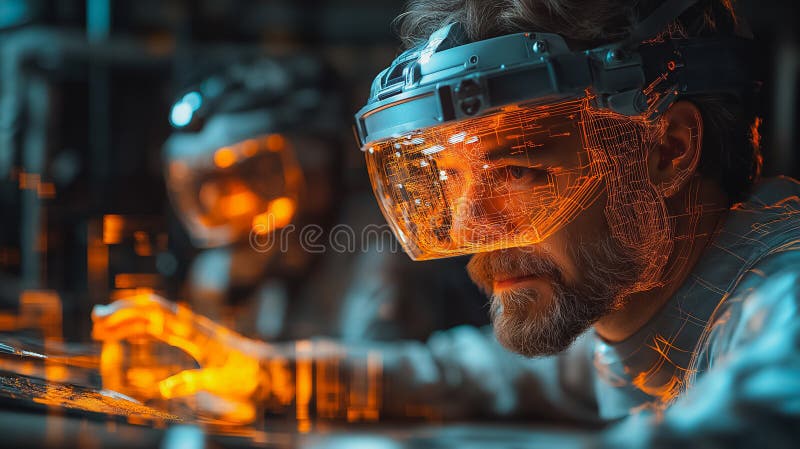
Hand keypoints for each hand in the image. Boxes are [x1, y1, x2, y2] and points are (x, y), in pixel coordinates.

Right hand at [92, 293, 287, 422]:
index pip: (157, 314)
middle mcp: (193, 327)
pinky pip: (165, 328)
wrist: (269, 371)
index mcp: (196, 333)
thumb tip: (164, 388)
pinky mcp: (196, 338)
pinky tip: (132, 336)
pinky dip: (144, 330)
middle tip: (94, 320)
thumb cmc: (247, 376)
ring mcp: (194, 331)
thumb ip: (195, 382)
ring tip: (103, 329)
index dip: (129, 313)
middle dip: (122, 312)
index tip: (104, 318)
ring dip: (130, 321)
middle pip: (152, 310)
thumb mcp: (221, 382)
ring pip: (156, 318)